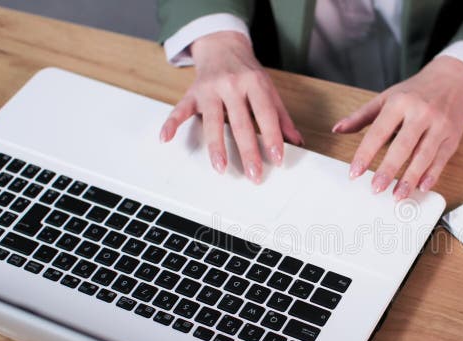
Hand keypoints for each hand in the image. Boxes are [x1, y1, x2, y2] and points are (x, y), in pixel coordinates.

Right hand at [159, 31, 303, 183]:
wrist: (222, 46)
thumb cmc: (247, 72)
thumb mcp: (268, 89)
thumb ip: (281, 116)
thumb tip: (297, 142)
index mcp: (254, 83)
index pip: (265, 114)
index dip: (272, 137)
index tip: (277, 158)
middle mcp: (232, 85)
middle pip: (240, 122)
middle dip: (248, 150)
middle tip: (254, 174)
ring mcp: (210, 89)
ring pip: (212, 121)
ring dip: (216, 146)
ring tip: (221, 167)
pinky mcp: (192, 93)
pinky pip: (180, 109)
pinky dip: (171, 122)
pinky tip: (166, 137)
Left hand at [334, 56, 462, 199]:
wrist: (453, 79)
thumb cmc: (416, 91)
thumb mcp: (386, 97)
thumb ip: (361, 116)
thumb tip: (337, 129)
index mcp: (400, 102)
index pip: (379, 132)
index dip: (365, 154)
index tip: (355, 172)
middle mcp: (421, 113)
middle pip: (403, 145)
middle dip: (389, 169)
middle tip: (376, 188)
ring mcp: (440, 125)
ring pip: (424, 155)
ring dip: (410, 178)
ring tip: (397, 195)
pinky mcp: (453, 137)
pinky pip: (441, 159)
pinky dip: (432, 175)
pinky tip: (421, 187)